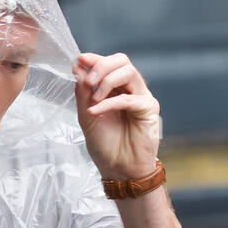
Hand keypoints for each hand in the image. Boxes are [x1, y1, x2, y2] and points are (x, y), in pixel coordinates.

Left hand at [73, 51, 160, 180]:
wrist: (118, 168)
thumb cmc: (105, 144)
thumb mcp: (86, 115)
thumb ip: (82, 91)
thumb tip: (78, 67)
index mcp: (115, 88)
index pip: (109, 63)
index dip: (95, 58)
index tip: (80, 59)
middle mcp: (130, 89)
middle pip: (122, 62)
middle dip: (102, 66)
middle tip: (88, 81)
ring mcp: (141, 97)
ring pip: (129, 73)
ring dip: (107, 81)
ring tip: (93, 99)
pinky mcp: (149, 109)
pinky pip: (129, 98)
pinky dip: (109, 103)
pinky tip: (95, 110)